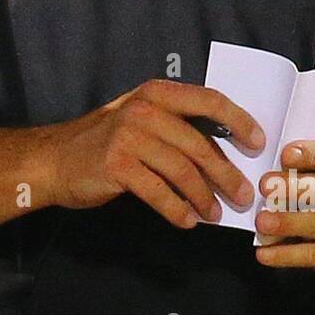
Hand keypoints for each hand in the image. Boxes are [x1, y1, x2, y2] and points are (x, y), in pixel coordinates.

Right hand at [35, 79, 262, 227]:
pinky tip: (186, 220)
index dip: (238, 120)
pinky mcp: (117, 166)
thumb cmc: (105, 141)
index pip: (208, 100)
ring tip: (214, 214)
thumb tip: (226, 152)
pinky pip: (159, 193)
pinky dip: (177, 210)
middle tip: (243, 196)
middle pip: (199, 144)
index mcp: (156, 93)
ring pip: (183, 171)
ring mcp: (129, 137)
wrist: (55, 159)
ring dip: (204, 197)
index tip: (258, 143)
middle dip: (226, 174)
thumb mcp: (140, 119)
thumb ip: (176, 126)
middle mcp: (144, 110)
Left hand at [254, 139, 314, 281]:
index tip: (285, 155)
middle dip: (294, 187)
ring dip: (287, 222)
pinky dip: (286, 254)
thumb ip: (303, 169)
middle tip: (265, 186)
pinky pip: (314, 254)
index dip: (311, 155)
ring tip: (262, 221)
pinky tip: (265, 253)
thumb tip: (269, 173)